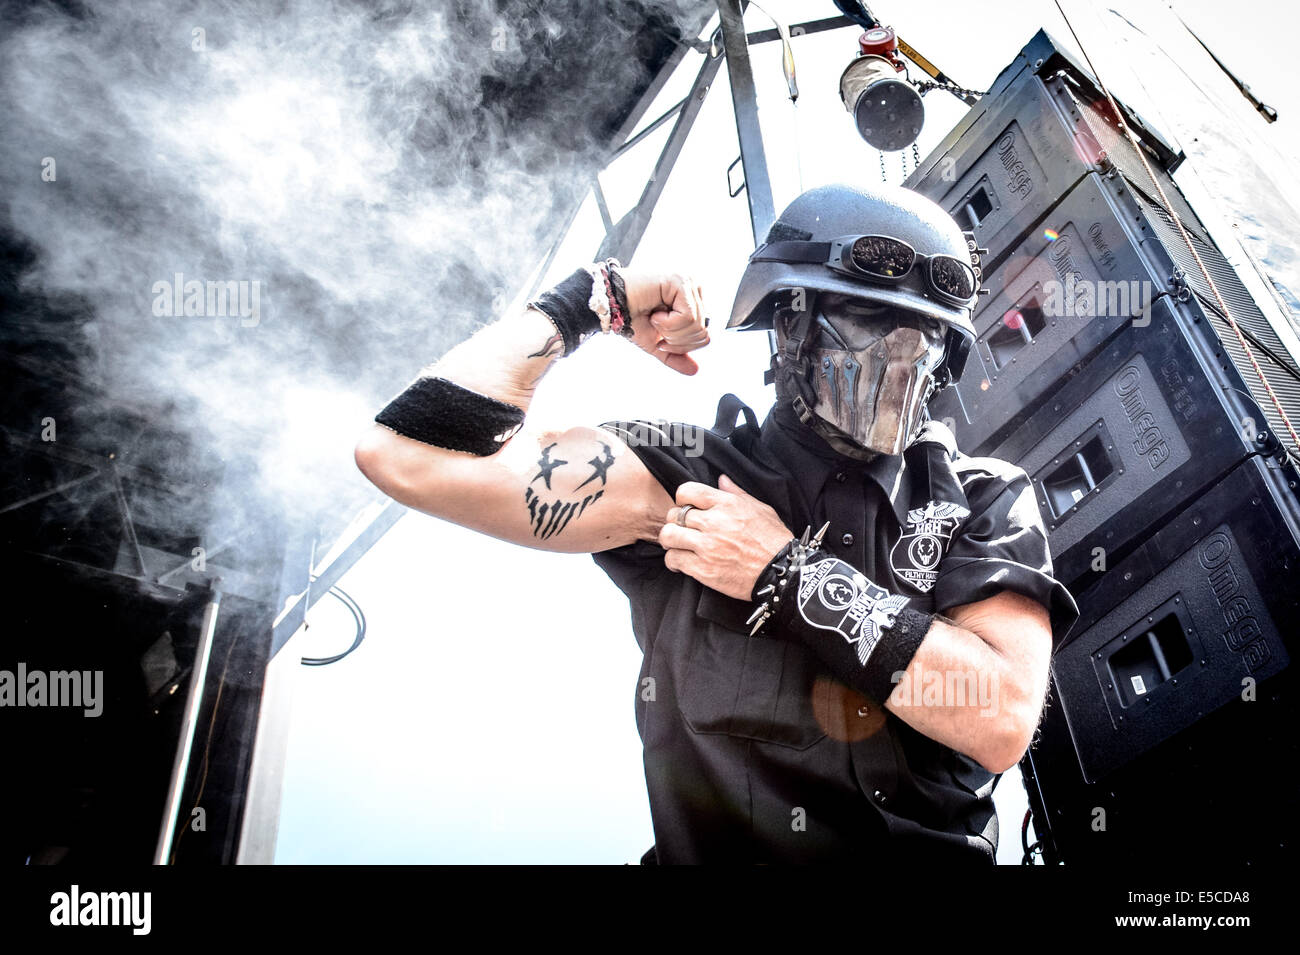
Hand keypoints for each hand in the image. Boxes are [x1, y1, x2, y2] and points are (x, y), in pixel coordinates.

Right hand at [621, 269, 710, 375]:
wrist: (611, 305)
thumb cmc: (632, 318)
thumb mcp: (656, 343)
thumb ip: (676, 356)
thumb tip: (695, 370)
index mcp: (693, 303)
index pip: (704, 337)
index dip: (681, 346)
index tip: (661, 339)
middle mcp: (695, 291)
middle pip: (702, 333)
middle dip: (675, 340)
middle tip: (657, 328)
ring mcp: (689, 283)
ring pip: (696, 325)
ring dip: (669, 331)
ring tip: (654, 319)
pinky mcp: (680, 281)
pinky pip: (688, 316)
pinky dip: (668, 323)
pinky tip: (655, 313)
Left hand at [659, 474, 793, 600]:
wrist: (783, 572)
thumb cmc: (774, 540)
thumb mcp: (760, 508)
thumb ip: (736, 493)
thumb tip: (721, 480)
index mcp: (726, 505)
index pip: (687, 491)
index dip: (682, 498)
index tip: (685, 507)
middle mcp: (714, 523)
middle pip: (674, 514)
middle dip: (675, 521)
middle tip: (682, 529)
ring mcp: (707, 547)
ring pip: (668, 536)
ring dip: (670, 540)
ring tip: (678, 545)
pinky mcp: (704, 570)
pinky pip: (674, 559)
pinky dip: (674, 561)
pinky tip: (681, 562)